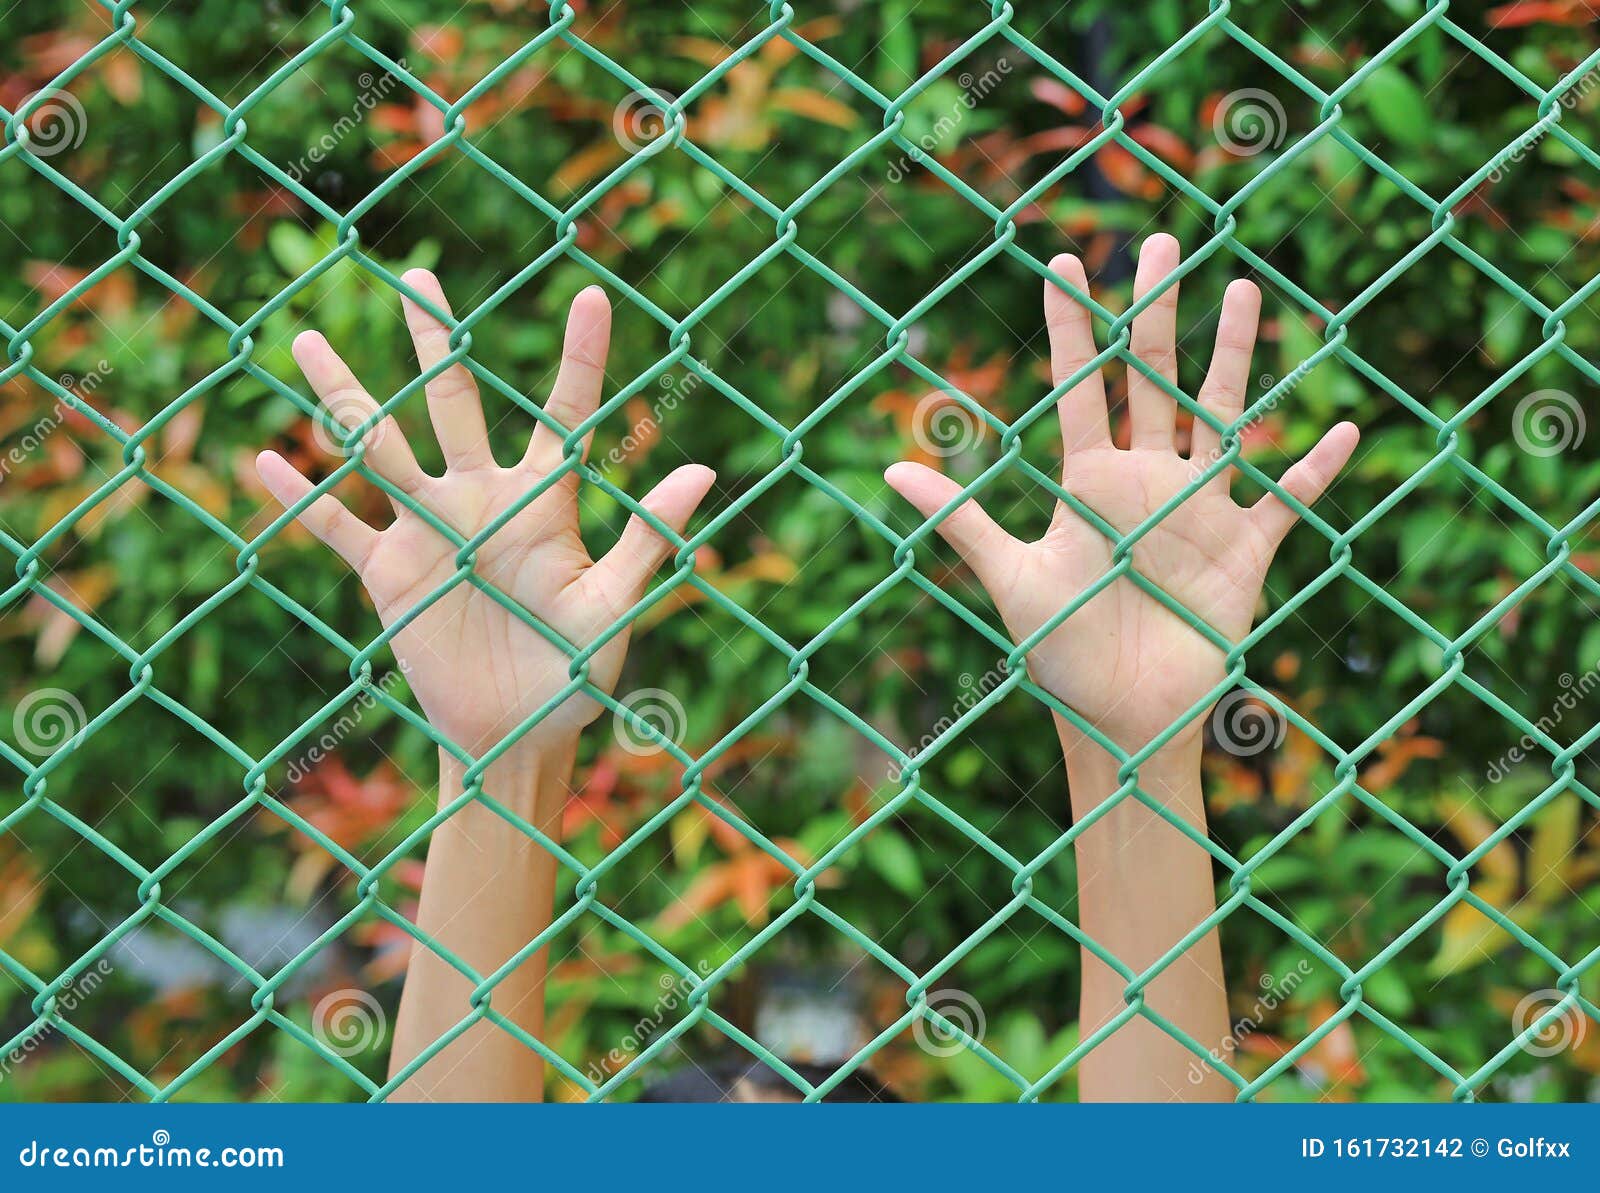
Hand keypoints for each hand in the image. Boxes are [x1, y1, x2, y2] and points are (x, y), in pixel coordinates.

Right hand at [256, 270, 713, 758]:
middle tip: (420, 278)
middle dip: (436, 342)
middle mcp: (483, 500)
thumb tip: (703, 468)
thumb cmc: (578, 676)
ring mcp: (430, 532)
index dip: (581, 356)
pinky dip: (302, 498)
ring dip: (345, 399)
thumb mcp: (615, 606)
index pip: (566, 413)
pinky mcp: (390, 575)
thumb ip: (648, 537)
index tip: (592, 294)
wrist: (518, 736)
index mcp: (546, 502)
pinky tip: (266, 460)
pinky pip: (338, 526)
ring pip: (382, 448)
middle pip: (455, 402)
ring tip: (306, 341)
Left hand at [886, 235, 1356, 754]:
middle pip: (1155, 379)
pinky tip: (1344, 426)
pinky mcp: (1246, 552)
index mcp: (1089, 483)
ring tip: (1244, 290)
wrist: (1122, 720)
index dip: (1072, 327)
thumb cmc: (1059, 655)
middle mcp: (1145, 483)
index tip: (1063, 262)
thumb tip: (891, 471)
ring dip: (1236, 357)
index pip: (1081, 387)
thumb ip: (961, 521)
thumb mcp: (1010, 579)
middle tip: (1161, 241)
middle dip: (1157, 311)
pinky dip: (1315, 470)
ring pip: (1224, 416)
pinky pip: (1288, 501)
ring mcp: (1199, 512)